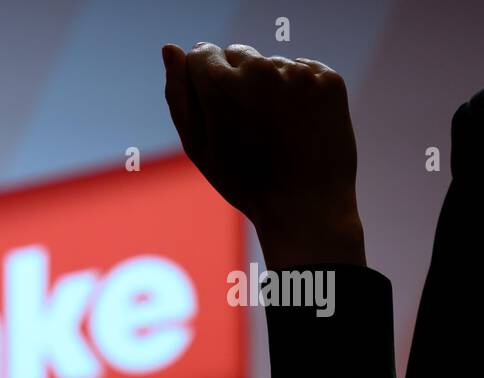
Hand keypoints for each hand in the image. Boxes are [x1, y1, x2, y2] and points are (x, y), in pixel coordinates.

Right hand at [162, 42, 365, 267]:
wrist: (305, 206)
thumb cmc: (243, 181)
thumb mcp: (198, 146)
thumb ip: (179, 94)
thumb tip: (170, 49)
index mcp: (222, 85)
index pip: (201, 53)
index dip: (202, 81)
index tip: (213, 109)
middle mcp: (262, 69)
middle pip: (237, 53)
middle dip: (235, 80)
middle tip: (245, 126)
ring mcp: (299, 73)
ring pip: (271, 64)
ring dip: (268, 87)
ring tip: (274, 130)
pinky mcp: (329, 79)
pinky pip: (303, 72)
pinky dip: (298, 92)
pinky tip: (297, 125)